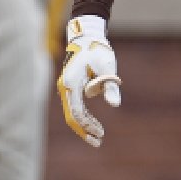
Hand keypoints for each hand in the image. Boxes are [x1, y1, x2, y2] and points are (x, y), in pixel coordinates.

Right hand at [57, 15, 120, 147]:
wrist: (87, 37)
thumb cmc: (98, 51)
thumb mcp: (107, 67)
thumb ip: (110, 86)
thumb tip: (115, 105)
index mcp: (71, 83)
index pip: (76, 112)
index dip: (87, 126)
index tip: (100, 134)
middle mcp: (65, 87)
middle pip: (71, 116)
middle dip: (84, 130)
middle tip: (99, 142)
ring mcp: (66, 87)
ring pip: (72, 113)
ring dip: (84, 124)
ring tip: (99, 135)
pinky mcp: (70, 87)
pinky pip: (74, 106)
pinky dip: (83, 116)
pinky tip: (93, 124)